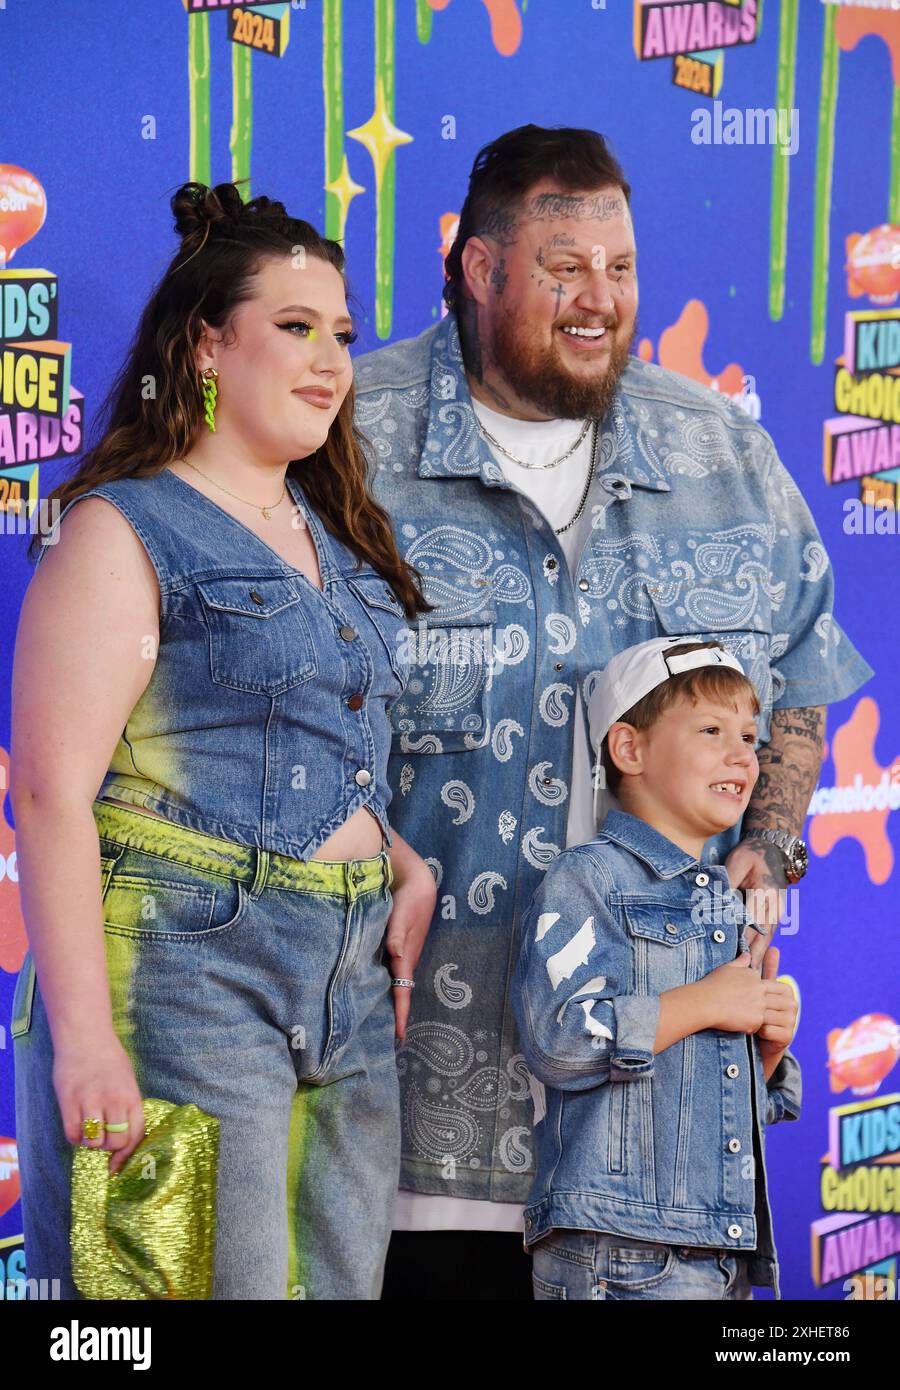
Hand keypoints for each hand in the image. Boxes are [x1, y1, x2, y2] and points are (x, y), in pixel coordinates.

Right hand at [52, 1031, 145, 1175]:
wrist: (85, 1036)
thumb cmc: (108, 1058)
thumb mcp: (127, 1080)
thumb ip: (126, 1106)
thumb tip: (122, 1136)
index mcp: (132, 1096)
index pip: (135, 1135)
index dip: (127, 1155)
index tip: (117, 1164)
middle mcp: (114, 1100)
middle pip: (116, 1142)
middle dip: (108, 1148)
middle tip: (101, 1138)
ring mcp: (91, 1100)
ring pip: (93, 1141)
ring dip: (90, 1142)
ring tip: (88, 1128)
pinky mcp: (69, 1100)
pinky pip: (72, 1134)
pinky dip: (74, 1136)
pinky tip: (75, 1124)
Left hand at [384, 854, 436, 1041]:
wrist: (417, 882)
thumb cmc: (409, 899)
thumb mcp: (402, 915)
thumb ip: (397, 934)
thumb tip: (395, 953)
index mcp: (406, 957)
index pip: (403, 991)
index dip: (401, 1014)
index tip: (399, 1036)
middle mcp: (404, 959)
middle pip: (398, 992)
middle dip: (394, 1014)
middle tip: (383, 1037)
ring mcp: (401, 953)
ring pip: (393, 982)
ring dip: (389, 1000)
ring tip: (376, 1020)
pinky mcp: (396, 945)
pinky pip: (389, 970)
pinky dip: (384, 983)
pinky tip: (373, 987)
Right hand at [697, 952, 766, 1033]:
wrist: (705, 1001)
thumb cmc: (712, 984)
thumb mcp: (726, 968)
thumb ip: (740, 962)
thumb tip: (747, 955)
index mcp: (755, 977)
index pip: (768, 986)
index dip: (760, 994)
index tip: (748, 999)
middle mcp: (761, 990)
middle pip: (772, 1000)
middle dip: (763, 1007)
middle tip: (749, 1012)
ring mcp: (760, 1005)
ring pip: (767, 1015)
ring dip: (758, 1017)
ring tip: (743, 1019)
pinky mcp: (756, 1020)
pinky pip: (758, 1027)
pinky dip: (749, 1027)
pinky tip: (737, 1024)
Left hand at [724, 836, 787, 968]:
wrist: (773, 851)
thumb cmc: (752, 855)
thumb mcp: (739, 862)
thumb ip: (728, 880)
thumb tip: (717, 898)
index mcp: (765, 896)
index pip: (751, 924)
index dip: (742, 942)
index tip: (734, 958)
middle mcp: (773, 908)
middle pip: (761, 938)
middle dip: (752, 957)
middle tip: (742, 977)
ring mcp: (775, 913)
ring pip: (765, 940)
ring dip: (757, 957)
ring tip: (748, 977)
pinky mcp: (773, 915)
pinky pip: (765, 936)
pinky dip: (759, 949)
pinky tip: (752, 962)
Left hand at [756, 946, 798, 1070]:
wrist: (757, 1040)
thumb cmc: (756, 1011)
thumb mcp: (760, 988)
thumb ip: (768, 968)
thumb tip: (774, 947)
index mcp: (786, 991)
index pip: (775, 985)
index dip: (758, 992)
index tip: (749, 997)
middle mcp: (793, 1005)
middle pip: (770, 1001)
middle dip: (755, 1006)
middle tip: (744, 1010)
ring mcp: (791, 1021)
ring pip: (769, 1015)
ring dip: (756, 1019)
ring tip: (750, 1021)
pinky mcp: (787, 1037)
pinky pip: (770, 1030)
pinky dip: (760, 1031)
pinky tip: (756, 1032)